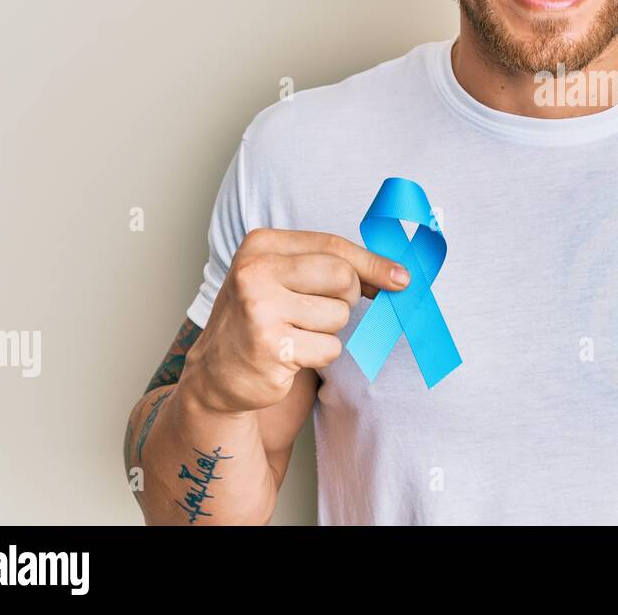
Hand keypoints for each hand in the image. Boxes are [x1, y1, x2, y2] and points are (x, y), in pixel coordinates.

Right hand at [182, 229, 410, 413]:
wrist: (216, 372)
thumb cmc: (263, 316)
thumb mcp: (285, 276)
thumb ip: (333, 266)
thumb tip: (397, 275)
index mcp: (260, 245)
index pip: (334, 246)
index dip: (373, 264)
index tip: (400, 277)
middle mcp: (255, 272)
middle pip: (344, 278)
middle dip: (346, 299)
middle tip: (318, 311)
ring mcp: (260, 311)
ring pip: (339, 315)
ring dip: (329, 329)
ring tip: (296, 332)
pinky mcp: (271, 348)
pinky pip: (330, 348)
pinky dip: (320, 354)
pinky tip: (291, 353)